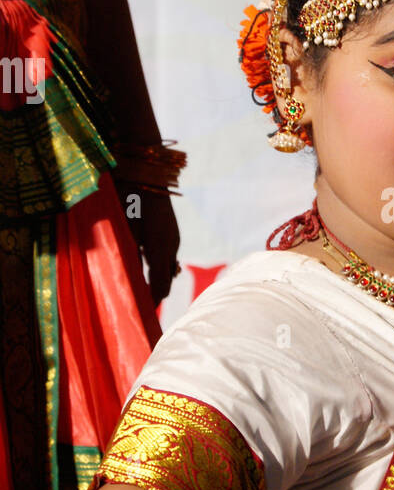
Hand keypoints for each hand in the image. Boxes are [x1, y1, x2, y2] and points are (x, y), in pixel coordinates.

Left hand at [115, 181, 180, 305]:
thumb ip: (128, 257)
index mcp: (160, 248)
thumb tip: (129, 282)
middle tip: (140, 309)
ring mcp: (173, 238)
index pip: (159, 287)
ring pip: (168, 269)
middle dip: (154, 296)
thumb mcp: (123, 231)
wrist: (144, 172)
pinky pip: (167, 257)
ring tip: (142, 293)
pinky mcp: (171, 232)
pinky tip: (145, 270)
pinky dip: (157, 268)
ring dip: (156, 281)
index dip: (151, 303)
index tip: (141, 317)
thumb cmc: (127, 200)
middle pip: (166, 281)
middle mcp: (171, 246)